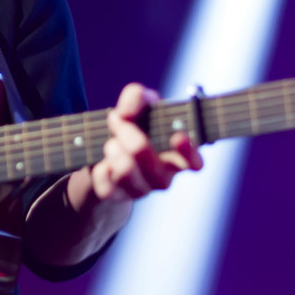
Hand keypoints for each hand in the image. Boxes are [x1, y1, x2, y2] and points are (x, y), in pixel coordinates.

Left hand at [90, 82, 202, 201]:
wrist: (106, 151)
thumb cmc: (134, 126)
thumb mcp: (138, 106)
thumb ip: (138, 97)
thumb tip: (129, 106)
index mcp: (177, 156)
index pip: (194, 162)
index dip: (189, 152)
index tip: (178, 136)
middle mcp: (163, 176)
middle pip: (152, 164)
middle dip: (129, 135)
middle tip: (116, 118)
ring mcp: (141, 189)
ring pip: (126, 174)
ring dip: (114, 151)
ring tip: (110, 142)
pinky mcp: (118, 197)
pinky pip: (106, 186)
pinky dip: (100, 170)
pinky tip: (103, 162)